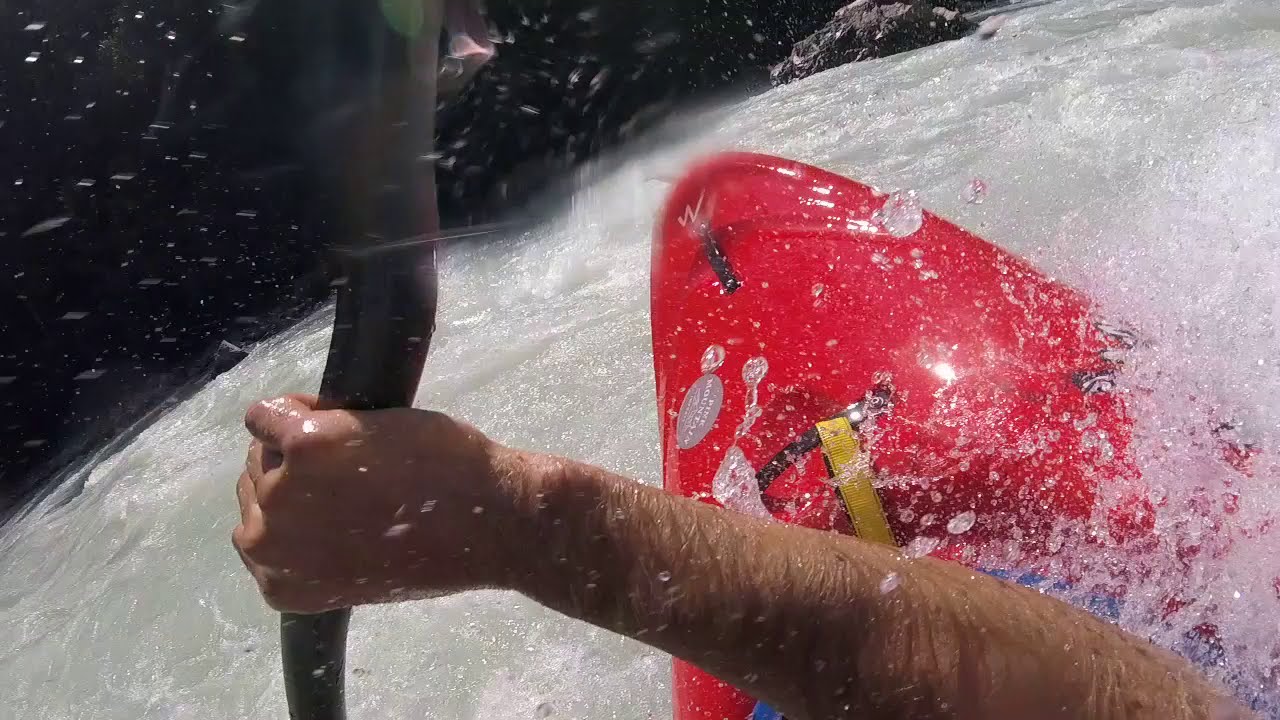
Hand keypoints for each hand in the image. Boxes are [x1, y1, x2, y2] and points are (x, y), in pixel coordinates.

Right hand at [232, 394, 533, 612]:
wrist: (490, 523)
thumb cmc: (440, 541)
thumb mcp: (359, 566)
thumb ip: (319, 546)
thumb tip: (302, 499)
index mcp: (278, 583)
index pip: (258, 524)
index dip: (300, 500)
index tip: (339, 494)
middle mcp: (266, 543)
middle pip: (256, 482)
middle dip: (297, 470)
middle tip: (357, 469)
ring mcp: (282, 492)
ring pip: (264, 446)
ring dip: (302, 438)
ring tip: (362, 450)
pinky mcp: (306, 445)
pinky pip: (268, 412)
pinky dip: (295, 406)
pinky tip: (341, 414)